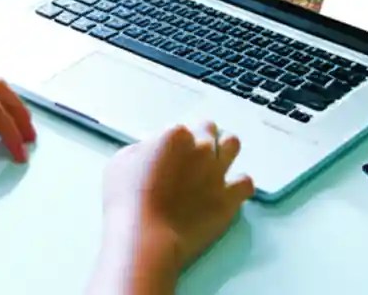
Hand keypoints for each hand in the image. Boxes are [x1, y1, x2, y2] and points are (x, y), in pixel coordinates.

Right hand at [103, 122, 254, 271]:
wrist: (145, 239)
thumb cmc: (127, 202)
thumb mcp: (121, 163)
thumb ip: (142, 149)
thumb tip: (151, 151)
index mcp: (175, 135)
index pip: (180, 128)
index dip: (172, 142)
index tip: (166, 155)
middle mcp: (201, 148)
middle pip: (209, 129)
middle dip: (201, 137)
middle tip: (191, 155)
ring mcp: (218, 172)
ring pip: (233, 145)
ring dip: (224, 150)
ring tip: (213, 164)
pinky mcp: (230, 198)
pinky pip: (246, 182)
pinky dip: (238, 183)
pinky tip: (227, 190)